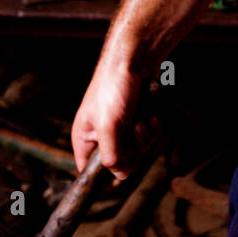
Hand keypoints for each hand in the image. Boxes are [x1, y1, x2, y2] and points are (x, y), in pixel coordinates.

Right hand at [71, 56, 150, 179]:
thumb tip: (119, 175)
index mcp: (85, 137)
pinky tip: (152, 117)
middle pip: (119, 163)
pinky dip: (152, 129)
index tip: (120, 167)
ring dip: (144, 137)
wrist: (134, 60)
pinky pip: (148, 137)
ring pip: (136, 150)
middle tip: (133, 131)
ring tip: (141, 120)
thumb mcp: (108, 126)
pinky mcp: (137, 119)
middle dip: (132, 150)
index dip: (103, 174)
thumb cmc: (114, 88)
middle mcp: (101, 135)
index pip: (89, 170)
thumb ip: (111, 154)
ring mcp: (120, 128)